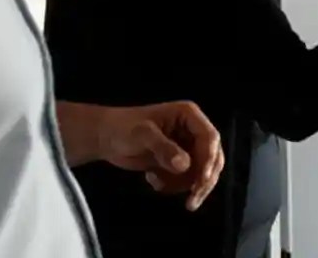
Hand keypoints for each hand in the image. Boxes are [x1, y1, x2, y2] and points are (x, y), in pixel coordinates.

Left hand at [96, 101, 222, 210]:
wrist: (105, 138)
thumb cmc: (122, 128)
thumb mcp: (142, 135)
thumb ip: (163, 149)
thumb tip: (184, 166)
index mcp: (189, 115)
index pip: (209, 138)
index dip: (209, 159)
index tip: (201, 181)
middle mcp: (192, 130)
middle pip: (212, 157)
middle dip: (202, 180)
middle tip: (191, 201)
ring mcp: (187, 146)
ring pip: (201, 171)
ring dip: (183, 184)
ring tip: (157, 182)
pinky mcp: (179, 161)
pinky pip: (186, 179)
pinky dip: (172, 185)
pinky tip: (152, 179)